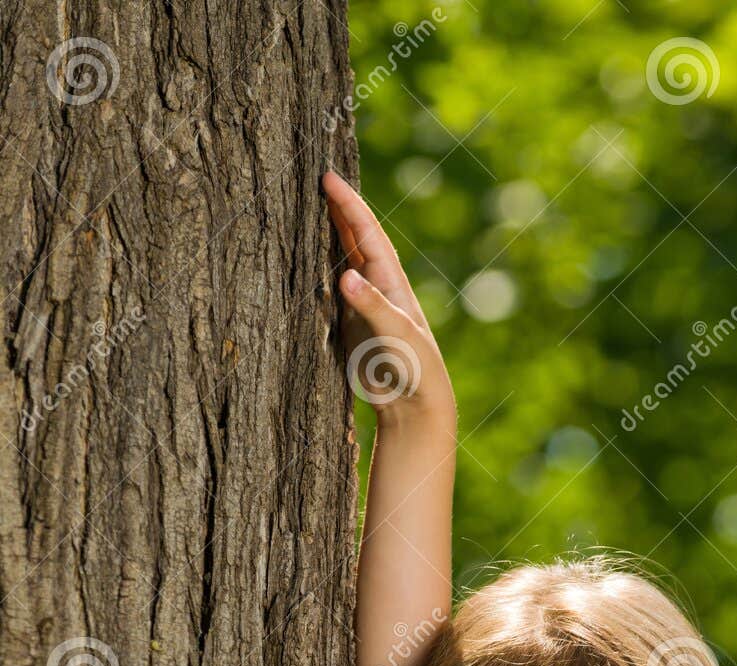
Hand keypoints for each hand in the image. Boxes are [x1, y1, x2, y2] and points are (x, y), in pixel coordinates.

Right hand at [321, 170, 456, 428]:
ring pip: (344, 258)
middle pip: (355, 237)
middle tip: (315, 177)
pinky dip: (322, 265)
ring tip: (310, 204)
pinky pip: (333, 284)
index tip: (327, 177)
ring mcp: (364, 303)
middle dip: (338, 207)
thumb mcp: (396, 335)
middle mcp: (378, 286)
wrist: (416, 404)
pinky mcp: (352, 323)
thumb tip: (344, 275)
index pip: (367, 233)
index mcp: (391, 281)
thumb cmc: (415, 368)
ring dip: (329, 232)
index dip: (348, 204)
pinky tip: (308, 255)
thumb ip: (371, 305)